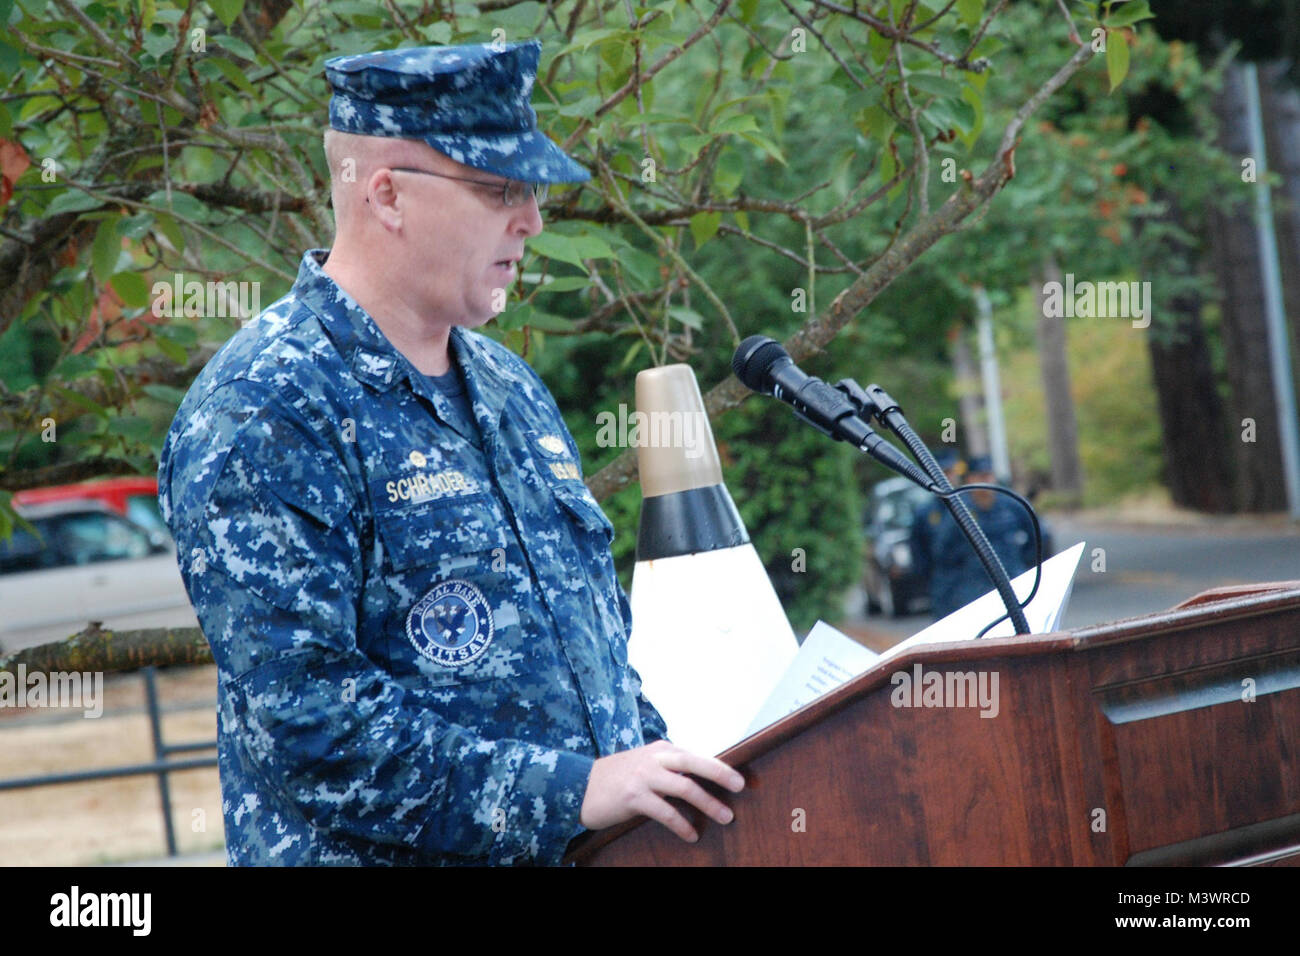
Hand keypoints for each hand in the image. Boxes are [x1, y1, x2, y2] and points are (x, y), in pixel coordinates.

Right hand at [579, 740, 744, 842]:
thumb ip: (668, 766)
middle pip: (694, 762)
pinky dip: (682, 825)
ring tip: (726, 816)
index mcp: (660, 748)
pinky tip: (692, 835)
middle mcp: (654, 758)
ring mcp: (644, 776)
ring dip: (708, 803)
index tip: (738, 777)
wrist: (579, 785)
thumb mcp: (644, 763)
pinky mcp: (634, 797)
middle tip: (740, 786)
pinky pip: (665, 812)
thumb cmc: (616, 777)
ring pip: (684, 787)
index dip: (718, 766)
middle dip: (720, 773)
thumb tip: (699, 777)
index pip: (695, 755)